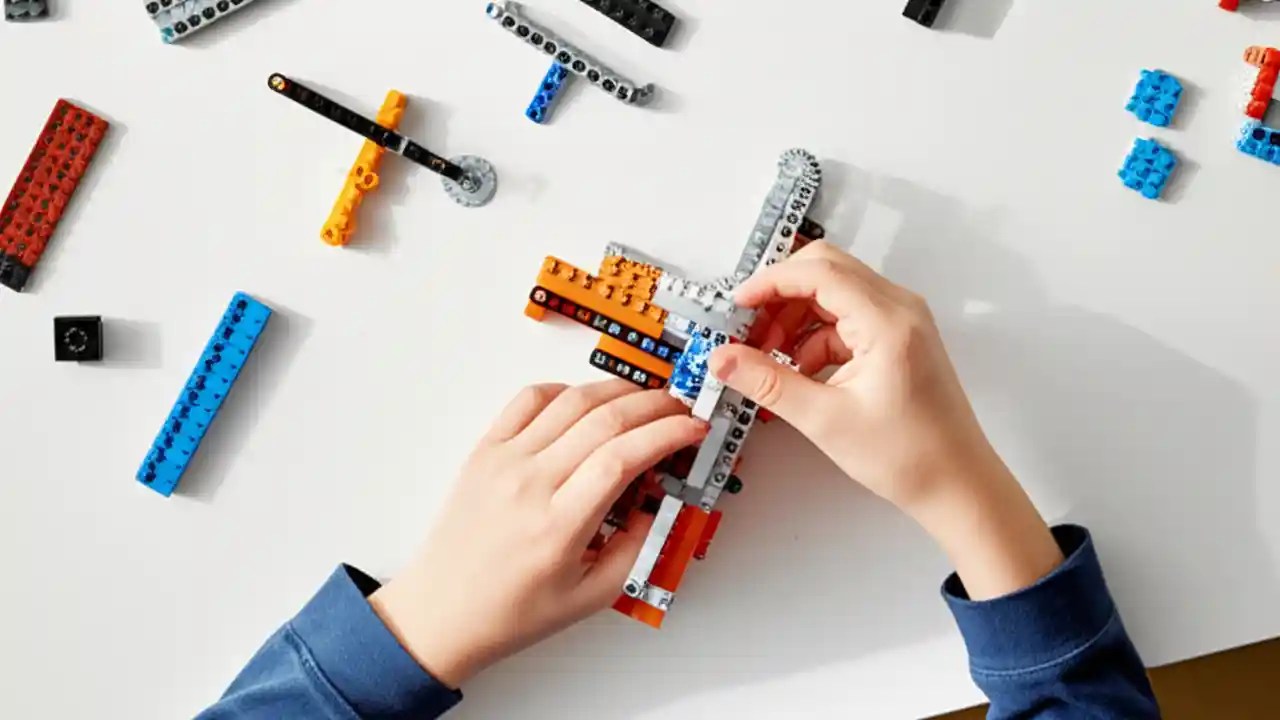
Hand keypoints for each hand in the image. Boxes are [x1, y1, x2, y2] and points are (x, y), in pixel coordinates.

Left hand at [369, 380, 706, 687]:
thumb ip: (634, 550)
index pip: (623, 457)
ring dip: (617, 390)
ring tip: (644, 399)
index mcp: (558, 527)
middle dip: (654, 406)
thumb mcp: (589, 598)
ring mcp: (503, 461)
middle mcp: (529, 485)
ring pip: (571, 400)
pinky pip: (528, 399)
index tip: (693, 429)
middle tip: (680, 409)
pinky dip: (564, 389)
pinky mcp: (484, 450)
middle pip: (605, 420)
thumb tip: (658, 505)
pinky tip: (586, 401)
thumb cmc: (511, 612)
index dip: (667, 434)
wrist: (441, 613)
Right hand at [709, 241, 1061, 598]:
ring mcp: (903, 321)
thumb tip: (724, 359)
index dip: (771, 282)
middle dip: (781, 295)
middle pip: (827, 271)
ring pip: (835, 293)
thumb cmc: (908, 456)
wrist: (957, 484)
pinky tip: (799, 372)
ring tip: (769, 357)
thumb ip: (768, 382)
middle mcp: (901, 309)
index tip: (738, 304)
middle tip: (749, 328)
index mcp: (888, 322)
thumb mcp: (824, 419)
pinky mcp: (900, 338)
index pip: (819, 273)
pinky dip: (817, 335)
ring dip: (797, 316)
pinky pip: (848, 318)